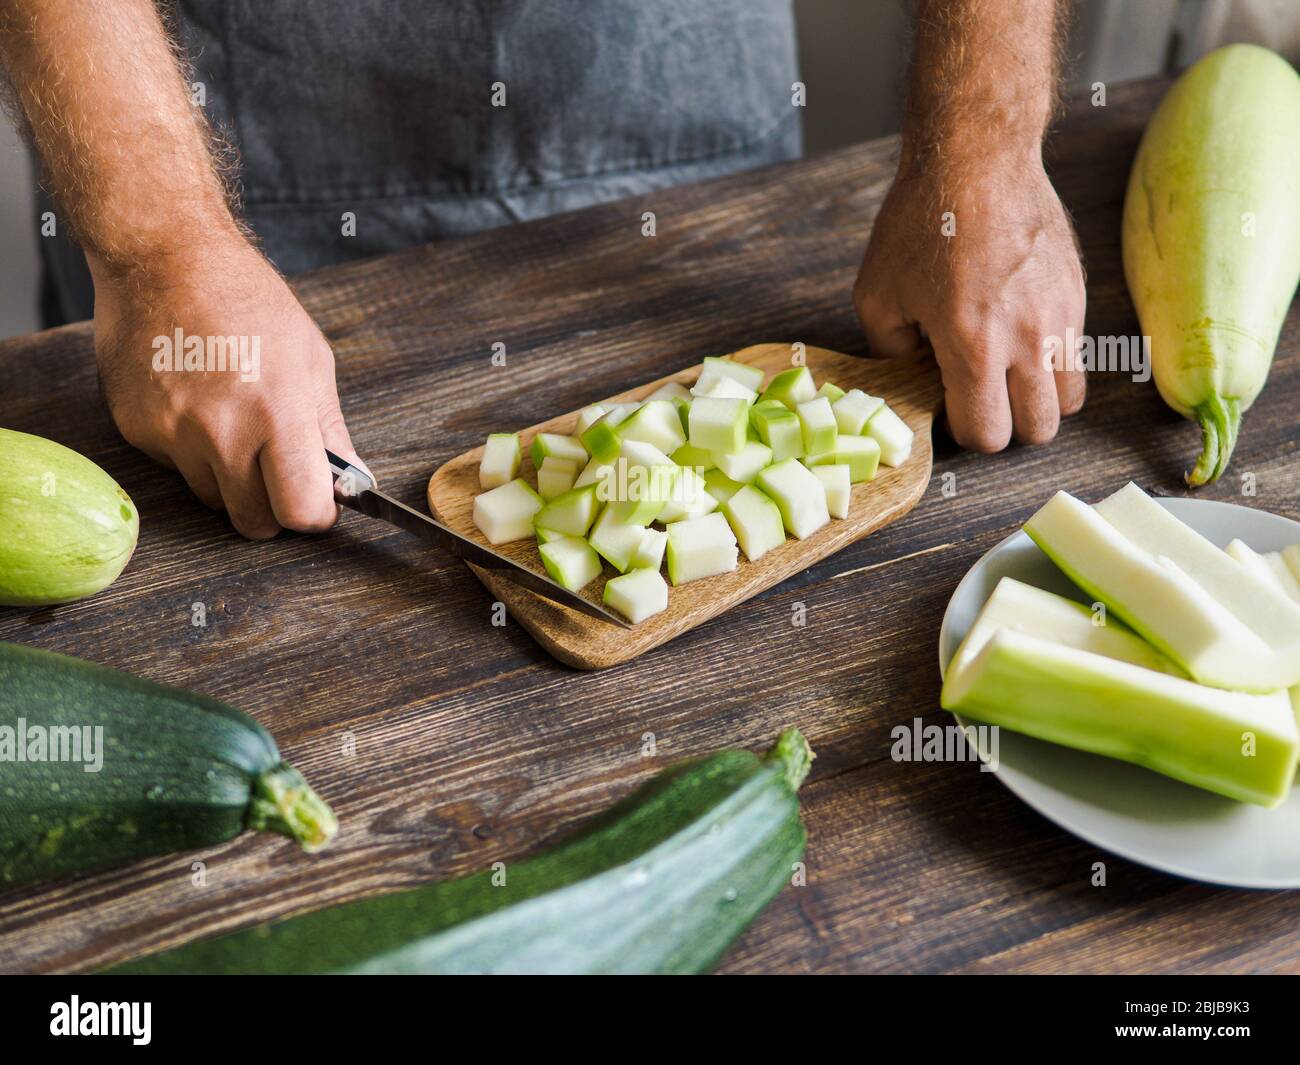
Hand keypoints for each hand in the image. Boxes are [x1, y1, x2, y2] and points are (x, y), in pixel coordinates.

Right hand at [91, 237, 360, 538]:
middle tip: (278, 472)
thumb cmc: (246, 299)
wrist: (162, 256)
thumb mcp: (311, 358)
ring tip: (233, 421)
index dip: (315, 516)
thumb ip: (329, 429)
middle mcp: (222, 432)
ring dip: (230, 479)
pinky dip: (191, 452)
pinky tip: (196, 402)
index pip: (300, 511)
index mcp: (277, 413)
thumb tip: (349, 481)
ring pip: (213, 498)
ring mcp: (173, 434)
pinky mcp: (137, 430)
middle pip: (254, 522)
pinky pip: (176, 469)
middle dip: (274, 508)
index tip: (317, 504)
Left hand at [853, 152, 1086, 450]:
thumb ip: (889, 351)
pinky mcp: (1078, 294)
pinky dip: (1054, 363)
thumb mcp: (876, 295)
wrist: (977, 158)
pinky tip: (1021, 337)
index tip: (948, 407)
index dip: (964, 431)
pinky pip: (1078, 355)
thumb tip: (909, 374)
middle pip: (1039, 430)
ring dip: (1039, 401)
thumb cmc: (919, 224)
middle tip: (980, 398)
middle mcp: (1027, 340)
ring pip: (1071, 400)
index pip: (986, 434)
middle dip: (1006, 426)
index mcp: (973, 348)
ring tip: (1008, 377)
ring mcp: (1061, 317)